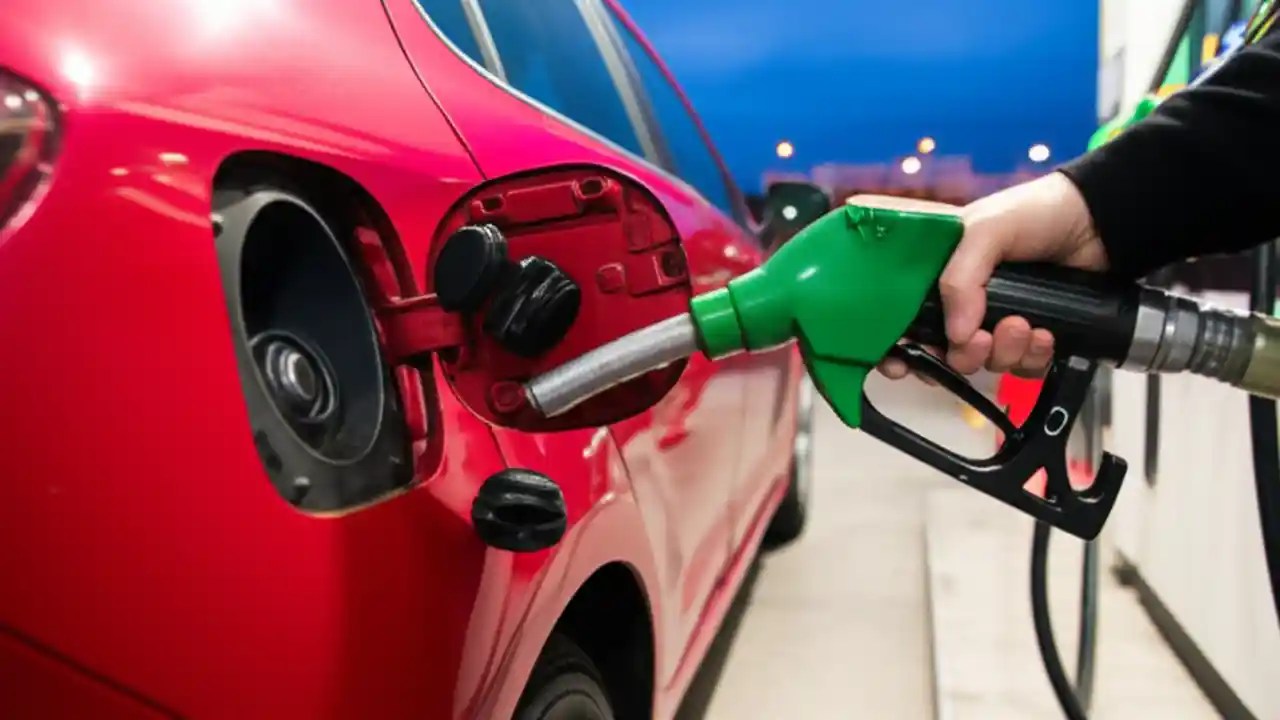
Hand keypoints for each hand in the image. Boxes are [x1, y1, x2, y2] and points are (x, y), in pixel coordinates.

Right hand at [860, 173, 1108, 379]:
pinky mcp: (1031, 337)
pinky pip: (1022, 368)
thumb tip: (957, 336)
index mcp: (939, 274)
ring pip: (985, 364)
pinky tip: (1046, 335)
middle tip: (981, 340)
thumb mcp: (986, 229)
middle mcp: (963, 302)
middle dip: (962, 356)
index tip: (898, 364)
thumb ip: (960, 278)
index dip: (895, 347)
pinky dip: (1033, 358)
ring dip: (1004, 352)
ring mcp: (997, 321)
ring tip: (1026, 325)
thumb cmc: (1037, 210)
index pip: (903, 318)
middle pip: (944, 353)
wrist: (1100, 220)